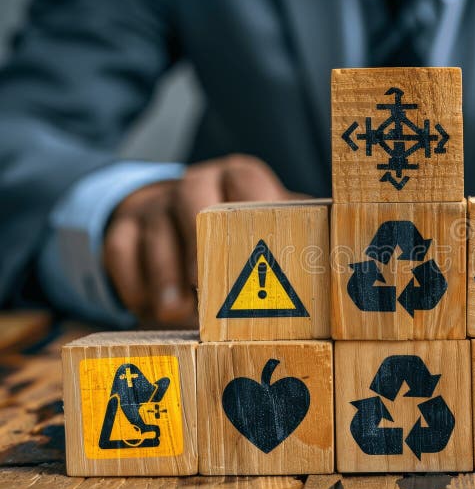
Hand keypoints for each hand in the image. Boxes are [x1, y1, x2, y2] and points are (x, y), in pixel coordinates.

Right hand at [104, 154, 305, 326]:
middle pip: (192, 197)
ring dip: (164, 273)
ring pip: (154, 226)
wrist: (174, 214)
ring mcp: (156, 201)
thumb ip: (296, 236)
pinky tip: (144, 308)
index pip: (245, 180)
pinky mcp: (123, 223)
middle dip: (199, 245)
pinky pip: (118, 246)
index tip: (258, 258)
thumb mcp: (270, 228)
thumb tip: (341, 257)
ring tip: (175, 311)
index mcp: (239, 177)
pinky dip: (130, 280)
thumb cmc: (240, 233)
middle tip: (207, 289)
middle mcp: (197, 181)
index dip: (249, 215)